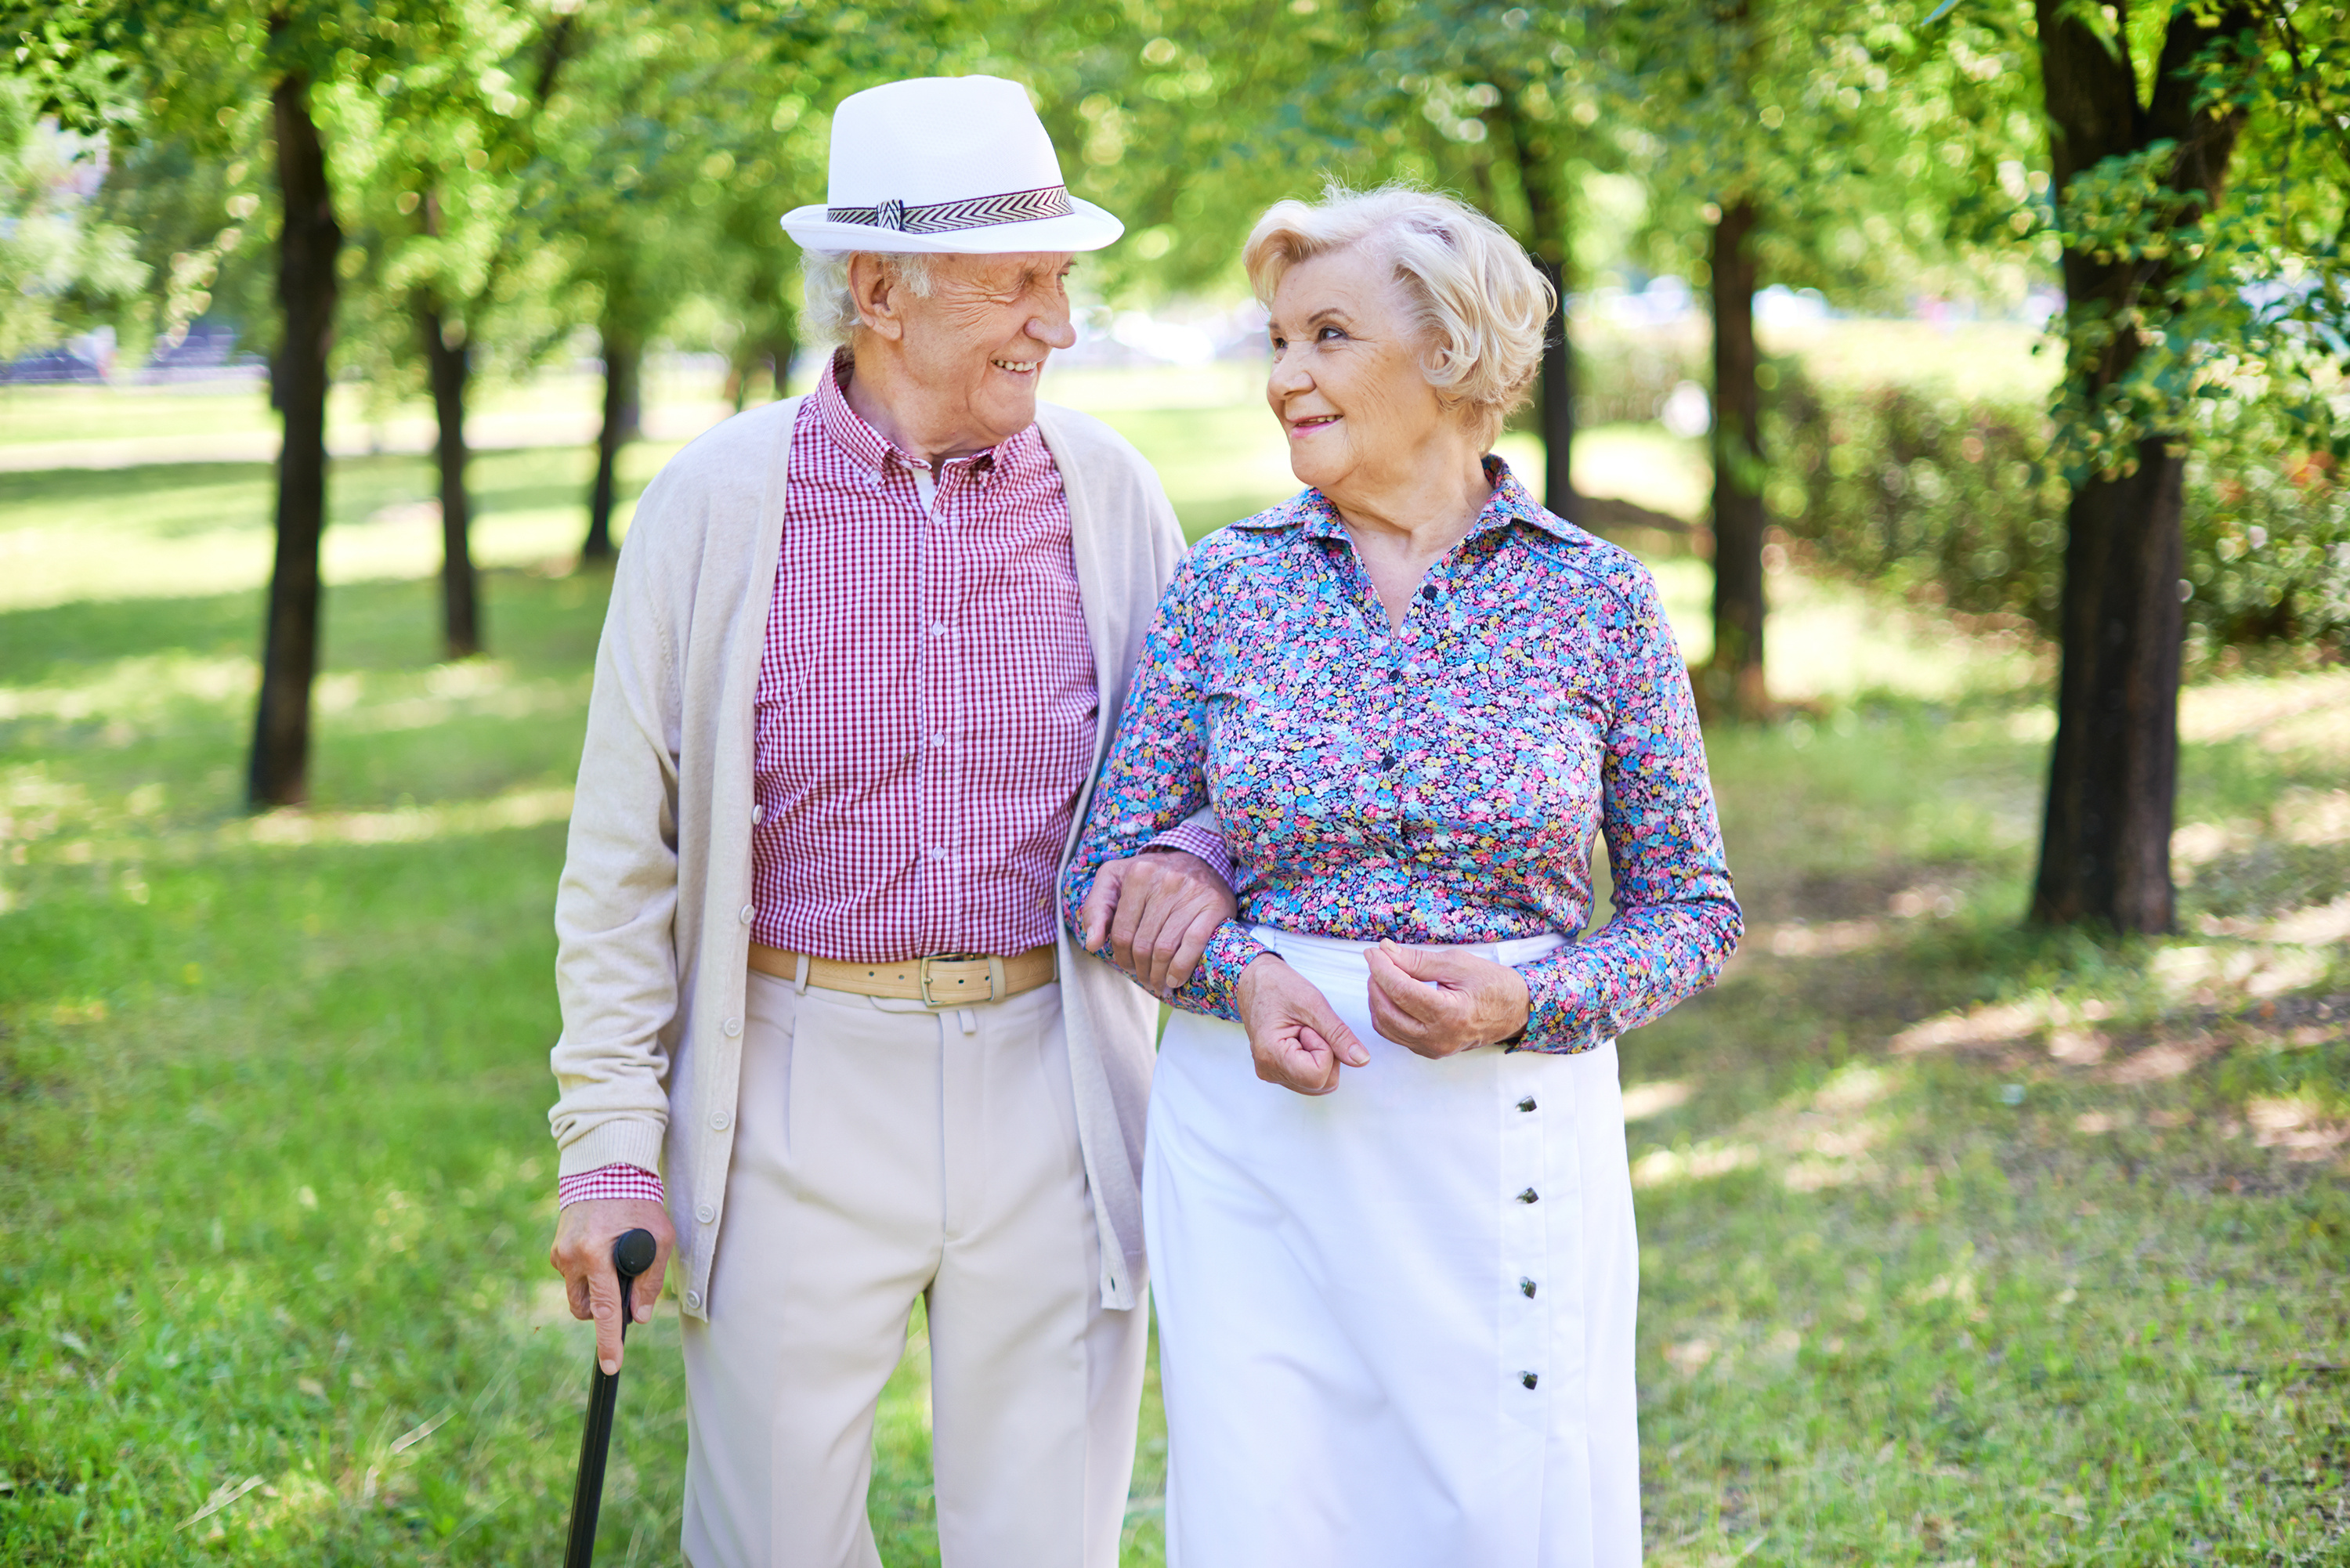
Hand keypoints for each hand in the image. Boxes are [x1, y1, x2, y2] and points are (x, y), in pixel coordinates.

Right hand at [550, 1197, 675, 1373]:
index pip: (603, 1309)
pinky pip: (573, 1274)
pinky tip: (604, 1248)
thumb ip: (650, 1281)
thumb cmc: (638, 1202)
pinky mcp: (556, 1248)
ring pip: (578, 1293)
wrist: (607, 1169)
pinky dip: (589, 1272)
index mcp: (595, 1253)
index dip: (608, 1340)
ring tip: (615, 1260)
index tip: (611, 1365)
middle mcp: (571, 1256)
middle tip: (624, 1287)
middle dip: (602, 1309)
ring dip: (596, 1288)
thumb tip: (638, 1316)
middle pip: (584, 1309)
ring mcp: (560, 1252)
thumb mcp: (659, 1238)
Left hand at [1079, 850, 1236, 996]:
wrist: (1200, 859)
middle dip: (1141, 970)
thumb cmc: (1152, 876)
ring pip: (1165, 948)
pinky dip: (1181, 968)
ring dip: (1159, 975)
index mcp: (1138, 873)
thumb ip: (1096, 908)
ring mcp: (1191, 892)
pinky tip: (1175, 979)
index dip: (1121, 957)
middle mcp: (1165, 880)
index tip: (1128, 966)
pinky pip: (1193, 943)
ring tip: (1158, 984)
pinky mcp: (1214, 904)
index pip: (1121, 932)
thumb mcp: (1116, 879)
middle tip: (1145, 979)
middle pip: (1143, 944)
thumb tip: (1092, 944)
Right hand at [1236, 954, 1368, 1094]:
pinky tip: (1302, 1040)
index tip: (1310, 1028)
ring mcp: (1273, 1075)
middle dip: (1327, 1055)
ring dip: (1322, 1057)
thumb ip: (1339, 1035)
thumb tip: (1361, 1060)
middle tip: (1309, 1028)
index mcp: (1271, 1055)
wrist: (1255, 982)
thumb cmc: (1279, 987)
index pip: (1317, 1075)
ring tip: (1303, 1032)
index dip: (1325, 1050)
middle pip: (1321, 1082)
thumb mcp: (1314, 1005)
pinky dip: (1315, 1060)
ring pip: (1319, 1083)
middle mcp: (1269, 1071)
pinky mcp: (1279, 1073)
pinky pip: (1311, 1078)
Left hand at [1364, 940, 1530, 1058]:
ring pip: (1386, 1026)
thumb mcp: (1458, 964)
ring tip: (1384, 976)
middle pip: (1387, 1010)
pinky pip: (1396, 1035)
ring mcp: (1434, 1048)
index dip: (1381, 968)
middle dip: (1376, 982)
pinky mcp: (1430, 1051)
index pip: (1401, 990)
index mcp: (1450, 1014)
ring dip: (1377, 999)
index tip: (1374, 952)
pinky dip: (1386, 1013)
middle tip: (1378, 960)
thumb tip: (1386, 951)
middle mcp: (1439, 1037)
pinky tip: (1392, 994)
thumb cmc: (1493, 985)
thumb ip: (1418, 960)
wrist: (1516, 1011)